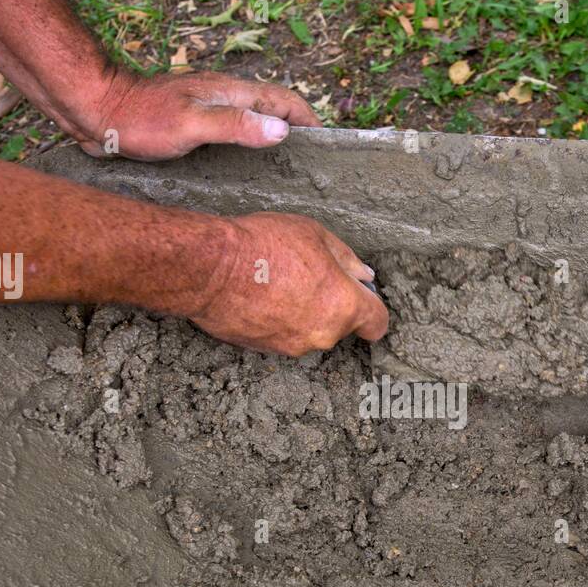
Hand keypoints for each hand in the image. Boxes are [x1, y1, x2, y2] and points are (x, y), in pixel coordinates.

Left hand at [79, 70, 320, 160]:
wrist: (98, 113)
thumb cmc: (141, 118)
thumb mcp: (193, 124)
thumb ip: (237, 126)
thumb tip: (281, 131)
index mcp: (232, 93)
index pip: (285, 101)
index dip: (309, 122)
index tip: (325, 148)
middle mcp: (225, 100)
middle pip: (273, 113)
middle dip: (296, 135)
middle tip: (310, 170)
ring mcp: (210, 112)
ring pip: (253, 126)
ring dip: (273, 144)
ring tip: (285, 177)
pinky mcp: (194, 128)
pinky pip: (232, 138)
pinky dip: (248, 152)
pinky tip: (246, 177)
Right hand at [191, 213, 387, 356]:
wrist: (211, 270)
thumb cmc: (264, 246)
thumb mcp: (315, 235)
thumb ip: (347, 260)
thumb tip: (363, 276)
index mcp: (344, 306)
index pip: (377, 324)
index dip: (373, 311)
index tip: (364, 300)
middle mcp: (323, 334)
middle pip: (340, 325)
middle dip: (331, 304)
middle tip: (307, 274)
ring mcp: (293, 346)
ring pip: (310, 330)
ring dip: (302, 312)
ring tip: (277, 282)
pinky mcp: (266, 351)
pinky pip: (283, 335)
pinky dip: (278, 320)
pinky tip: (260, 296)